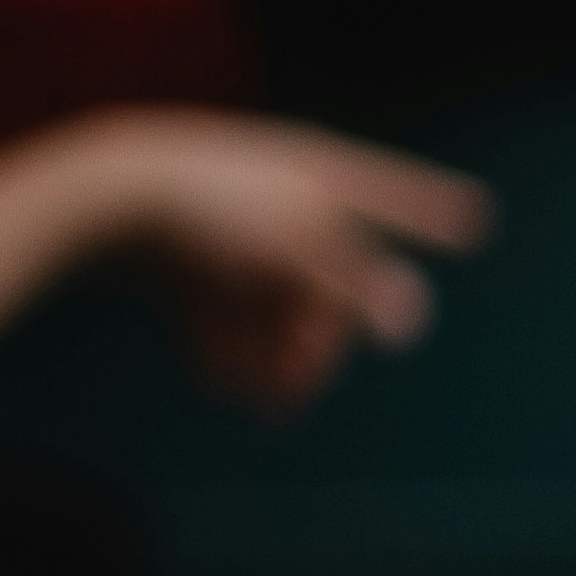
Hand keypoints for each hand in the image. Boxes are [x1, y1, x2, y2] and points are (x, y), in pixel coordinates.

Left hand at [50, 112, 488, 412]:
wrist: (97, 194)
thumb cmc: (209, 212)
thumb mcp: (297, 252)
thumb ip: (353, 288)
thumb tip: (411, 320)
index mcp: (317, 173)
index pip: (393, 196)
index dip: (433, 211)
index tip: (478, 219)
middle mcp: (275, 192)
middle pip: (321, 273)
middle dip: (316, 340)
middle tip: (298, 393)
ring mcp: (224, 219)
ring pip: (268, 296)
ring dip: (268, 352)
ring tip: (255, 402)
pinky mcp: (176, 247)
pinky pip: (218, 300)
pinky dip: (224, 338)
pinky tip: (215, 381)